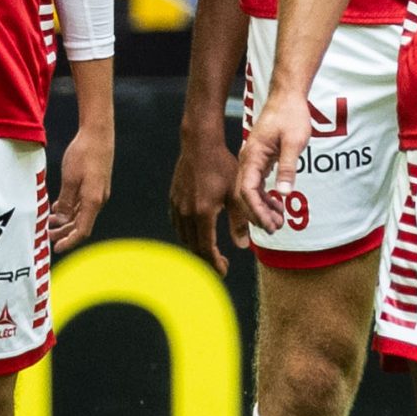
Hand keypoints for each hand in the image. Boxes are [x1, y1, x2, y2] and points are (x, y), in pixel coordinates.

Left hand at [49, 128, 111, 251]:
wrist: (98, 134)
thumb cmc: (84, 154)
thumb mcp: (69, 179)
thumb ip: (66, 201)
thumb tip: (61, 219)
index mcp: (93, 201)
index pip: (82, 230)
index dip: (69, 241)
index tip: (57, 248)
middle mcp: (98, 200)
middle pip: (81, 224)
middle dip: (64, 232)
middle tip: (47, 235)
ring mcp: (97, 192)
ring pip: (81, 214)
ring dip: (66, 220)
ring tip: (49, 222)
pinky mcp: (95, 185)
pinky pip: (82, 203)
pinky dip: (70, 208)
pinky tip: (57, 207)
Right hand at [167, 129, 240, 272]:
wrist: (199, 145)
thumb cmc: (221, 166)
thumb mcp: (236, 193)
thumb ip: (239, 220)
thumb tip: (243, 245)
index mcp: (202, 213)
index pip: (206, 248)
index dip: (215, 263)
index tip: (224, 270)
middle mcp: (186, 213)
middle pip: (193, 246)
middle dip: (207, 259)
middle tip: (220, 264)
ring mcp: (177, 206)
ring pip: (184, 237)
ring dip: (197, 247)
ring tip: (210, 250)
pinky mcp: (173, 199)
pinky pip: (177, 224)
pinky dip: (187, 234)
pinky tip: (197, 232)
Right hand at [234, 91, 310, 235]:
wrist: (286, 97)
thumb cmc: (290, 116)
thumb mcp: (293, 142)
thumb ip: (287, 168)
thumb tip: (284, 193)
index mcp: (252, 156)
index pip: (248, 190)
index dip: (256, 210)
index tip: (268, 224)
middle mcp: (248, 160)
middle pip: (246, 195)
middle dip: (258, 214)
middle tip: (275, 229)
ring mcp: (251, 161)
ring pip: (251, 191)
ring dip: (262, 208)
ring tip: (279, 222)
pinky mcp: (259, 160)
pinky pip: (257, 184)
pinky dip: (265, 198)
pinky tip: (278, 206)